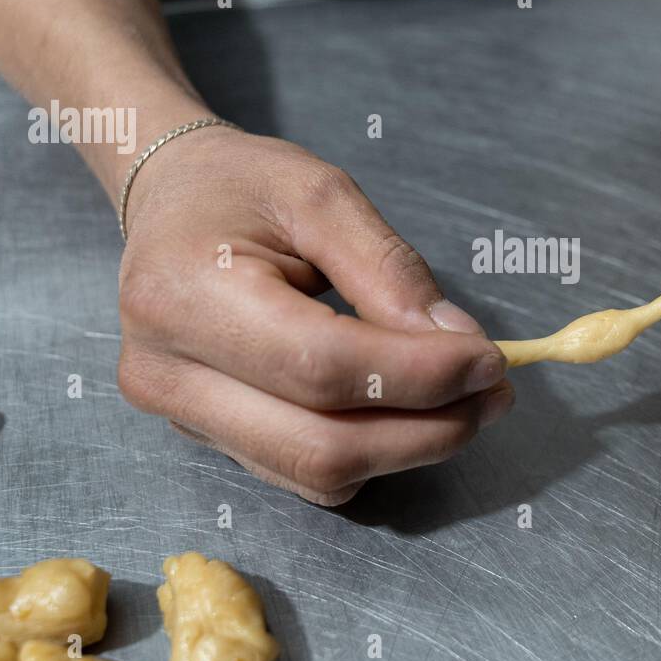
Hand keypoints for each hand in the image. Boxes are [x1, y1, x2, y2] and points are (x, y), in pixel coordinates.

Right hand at [115, 129, 512, 505]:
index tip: (490, 359)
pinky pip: (304, 474)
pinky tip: (408, 411)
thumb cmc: (239, 186)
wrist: (170, 199)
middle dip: (427, 429)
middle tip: (494, 393)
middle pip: (320, 445)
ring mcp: (180, 418)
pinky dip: (373, 452)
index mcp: (183, 297)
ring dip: (409, 448)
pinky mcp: (206, 438)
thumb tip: (459, 347)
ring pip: (316, 474)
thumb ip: (391, 272)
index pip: (320, 367)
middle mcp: (167, 374)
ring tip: (466, 400)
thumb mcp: (322, 195)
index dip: (417, 375)